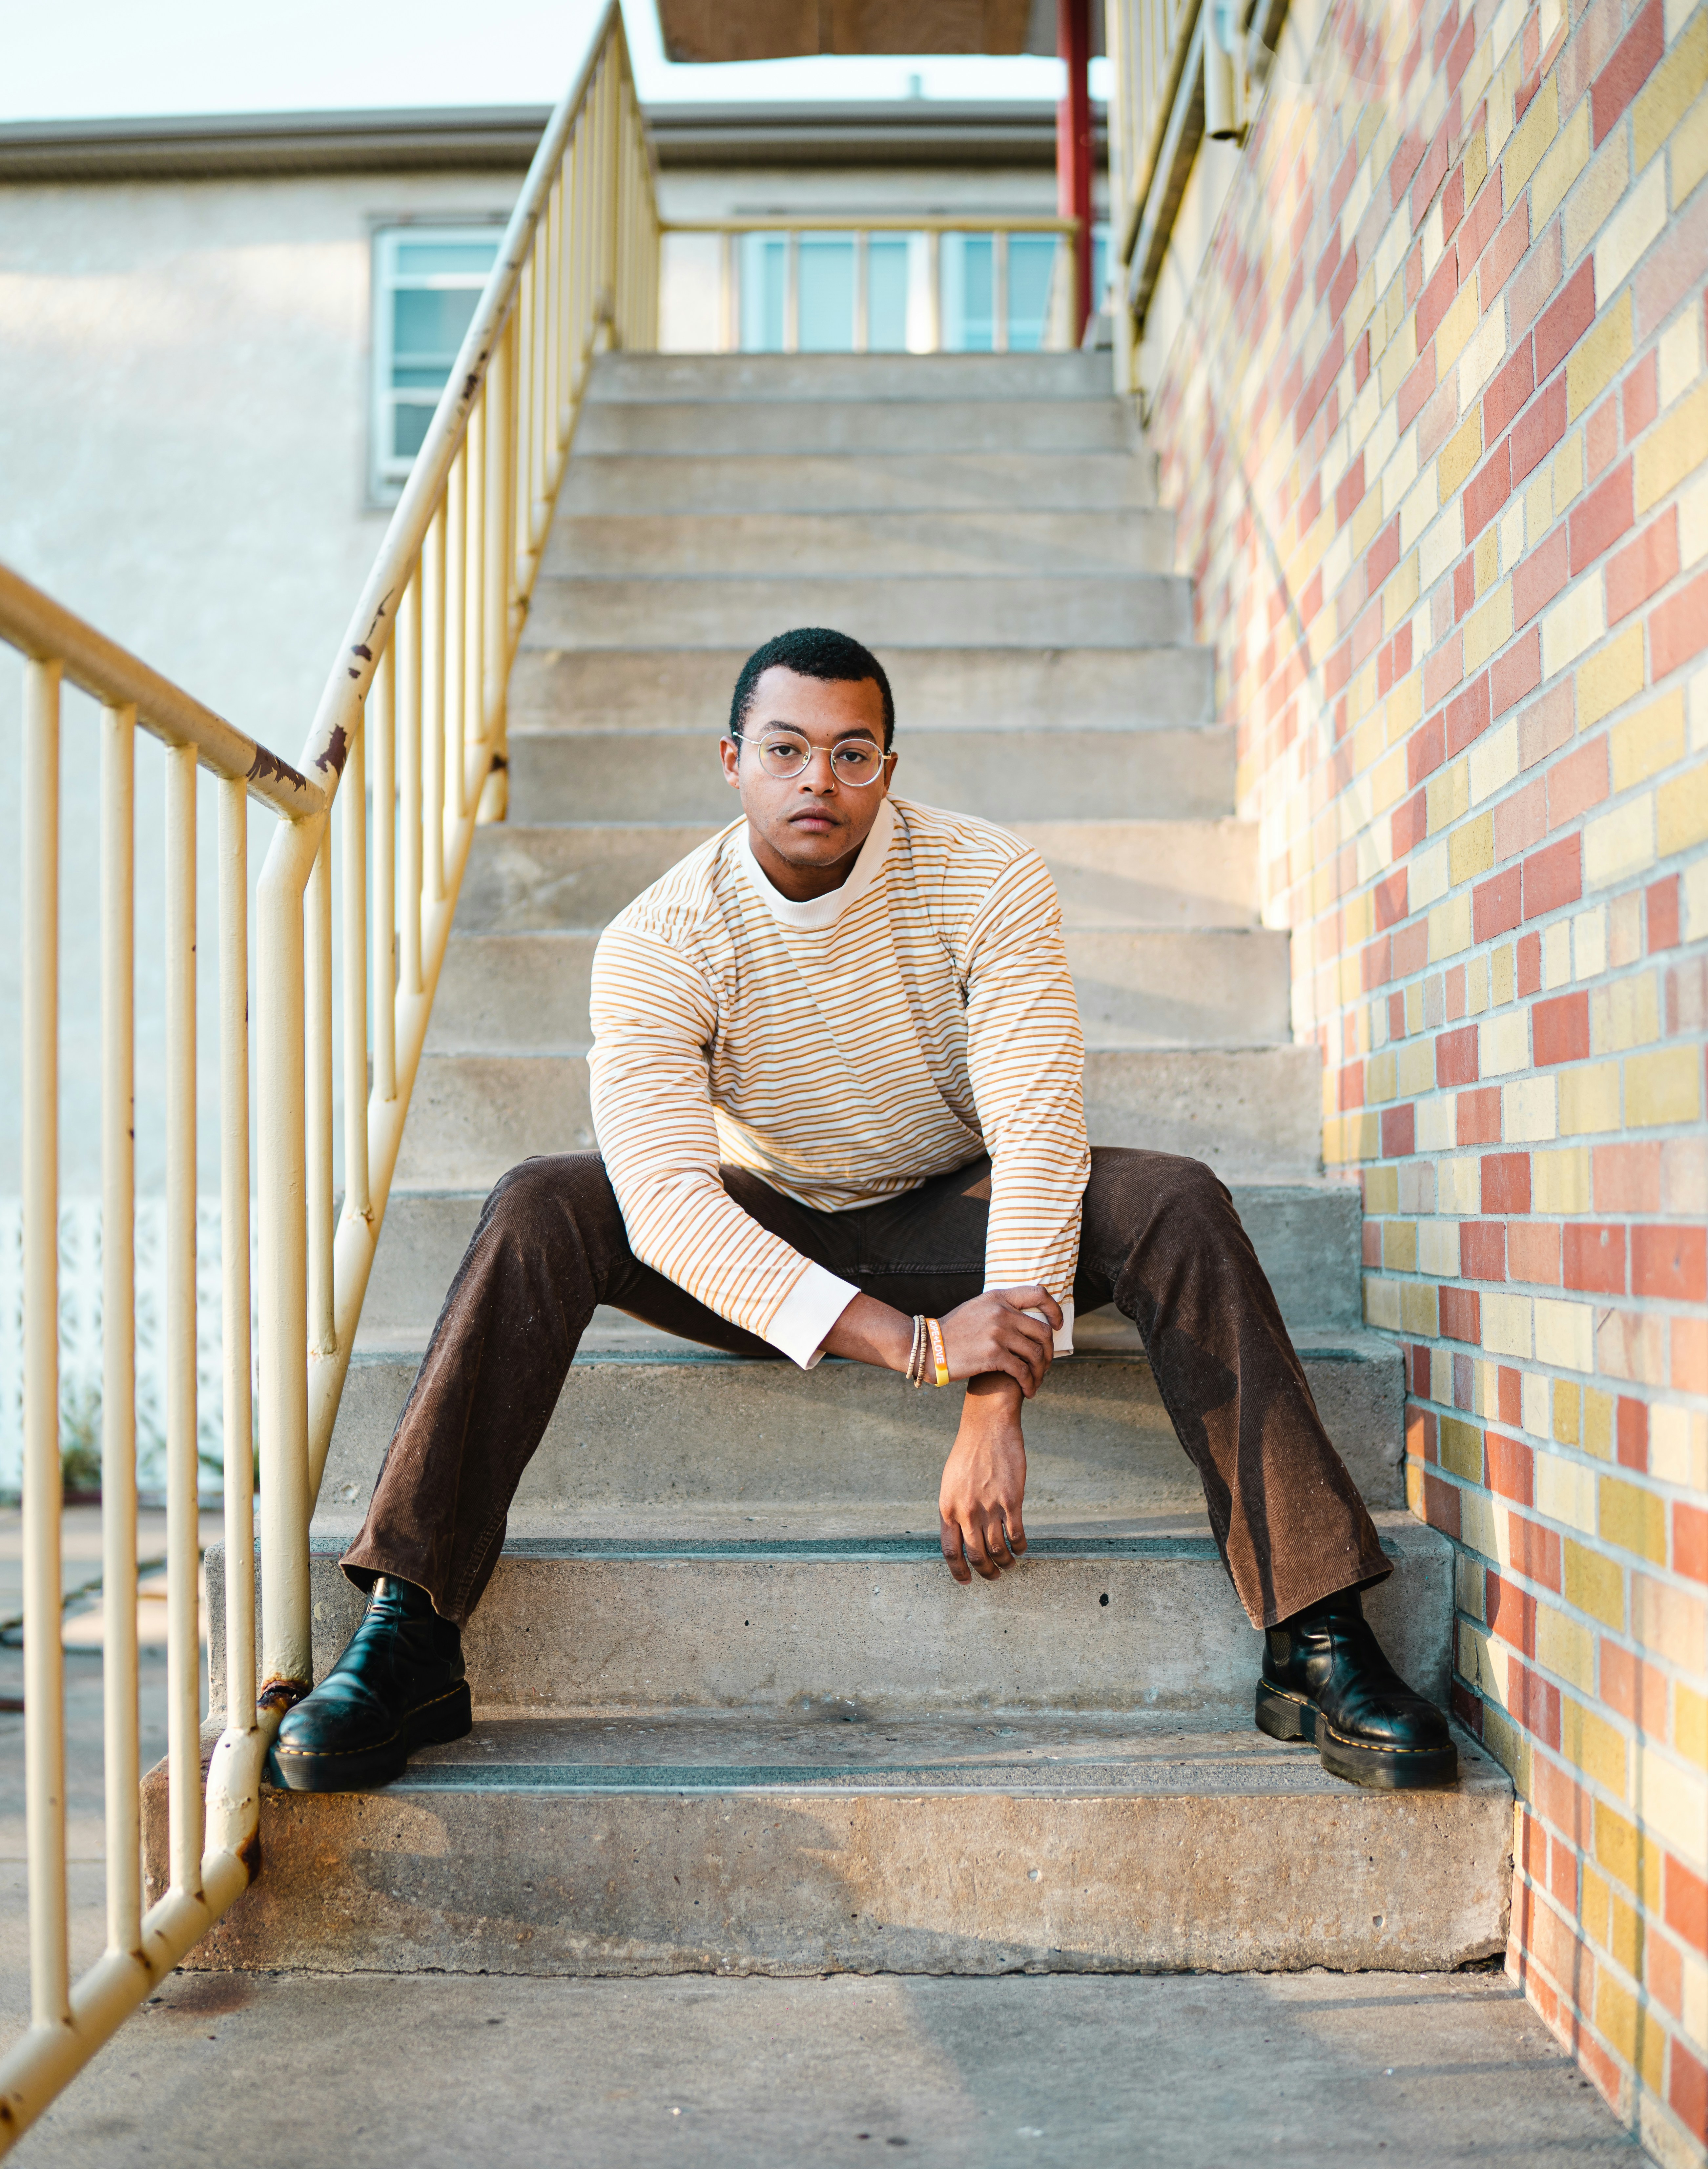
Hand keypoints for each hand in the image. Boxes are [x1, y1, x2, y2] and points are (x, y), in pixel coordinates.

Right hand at [820, 1283, 1062, 1393]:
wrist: (926, 1347)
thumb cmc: (952, 1332)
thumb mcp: (976, 1308)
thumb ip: (999, 1308)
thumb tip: (1024, 1316)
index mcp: (998, 1298)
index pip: (1038, 1294)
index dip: (1054, 1309)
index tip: (1057, 1325)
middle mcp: (1001, 1312)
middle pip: (1043, 1331)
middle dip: (1049, 1351)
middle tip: (1044, 1364)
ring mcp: (998, 1333)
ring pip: (1036, 1353)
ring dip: (1040, 1371)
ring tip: (1034, 1381)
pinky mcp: (993, 1355)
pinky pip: (1022, 1371)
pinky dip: (1029, 1383)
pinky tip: (1027, 1391)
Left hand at [939, 1375, 1027, 1582]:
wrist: (988, 1427)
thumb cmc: (967, 1453)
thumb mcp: (949, 1483)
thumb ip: (953, 1510)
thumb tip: (958, 1536)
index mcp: (947, 1508)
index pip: (950, 1551)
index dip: (958, 1571)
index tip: (966, 1581)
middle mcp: (966, 1511)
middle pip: (976, 1556)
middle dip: (986, 1572)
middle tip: (993, 1576)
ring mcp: (990, 1506)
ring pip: (998, 1549)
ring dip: (1004, 1563)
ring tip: (1009, 1564)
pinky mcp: (1012, 1500)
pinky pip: (1017, 1534)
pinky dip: (1020, 1546)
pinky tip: (1021, 1548)